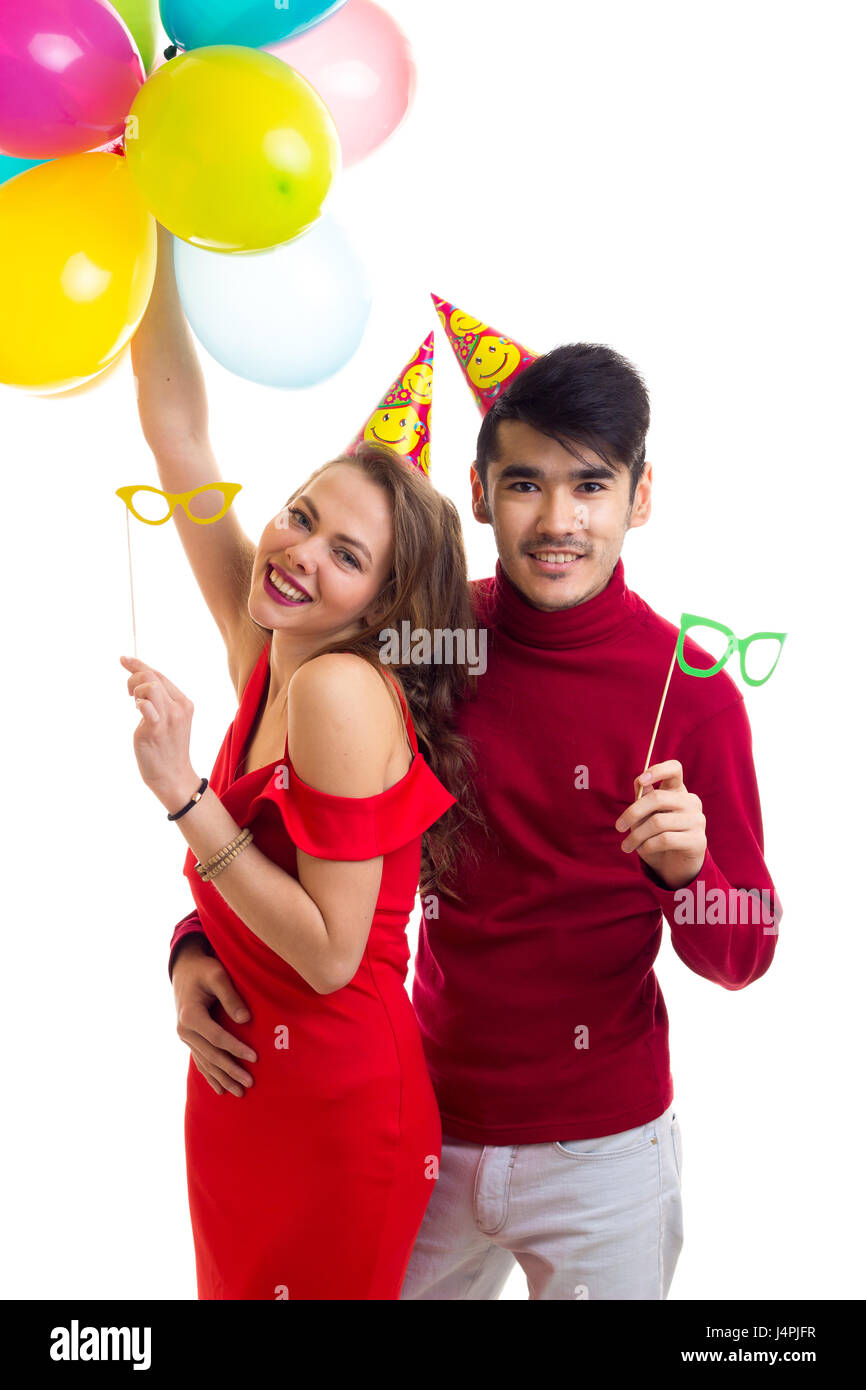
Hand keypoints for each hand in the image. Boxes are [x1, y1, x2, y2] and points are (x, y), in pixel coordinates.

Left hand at [120, 654, 197, 810]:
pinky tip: (137, 709)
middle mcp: (178, 708)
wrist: (173, 776)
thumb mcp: (169, 719)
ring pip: (149, 686)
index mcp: (184, 703)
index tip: (123, 659)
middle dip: (133, 677)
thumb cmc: (167, 748)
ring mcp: (168, 718)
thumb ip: (160, 701)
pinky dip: (139, 703)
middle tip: (128, 693)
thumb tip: (140, 683)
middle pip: (152, 676)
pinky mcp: (154, 729)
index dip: (140, 665)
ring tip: (133, 704)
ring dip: (134, 690)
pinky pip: (145, 706)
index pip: (160, 675)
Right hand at [173, 941, 256, 1098]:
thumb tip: (245, 1020)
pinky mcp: (190, 1039)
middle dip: (231, 1070)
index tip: (255, 1057)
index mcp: (190, 1015)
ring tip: (240, 1092)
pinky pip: (200, 1061)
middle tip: (250, 1082)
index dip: (235, 1048)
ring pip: (205, 1062)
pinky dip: (211, 1076)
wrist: (185, 970)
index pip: (216, 1037)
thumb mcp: (217, 975)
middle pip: (211, 1055)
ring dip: (223, 1078)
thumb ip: (231, 997)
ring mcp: (185, 1037)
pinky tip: (221, 1090)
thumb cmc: (204, 970)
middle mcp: (184, 1030)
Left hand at [615, 759, 706, 889]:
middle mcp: (691, 802)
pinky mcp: (698, 841)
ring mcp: (698, 820)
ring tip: (626, 845)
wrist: (674, 865)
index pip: (674, 768)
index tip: (641, 781)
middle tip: (618, 827)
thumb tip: (640, 784)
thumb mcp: (646, 816)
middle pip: (658, 798)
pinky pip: (664, 839)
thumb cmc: (656, 835)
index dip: (658, 770)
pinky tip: (643, 850)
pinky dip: (647, 846)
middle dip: (632, 813)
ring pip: (658, 822)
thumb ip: (643, 799)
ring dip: (636, 836)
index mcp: (678, 791)